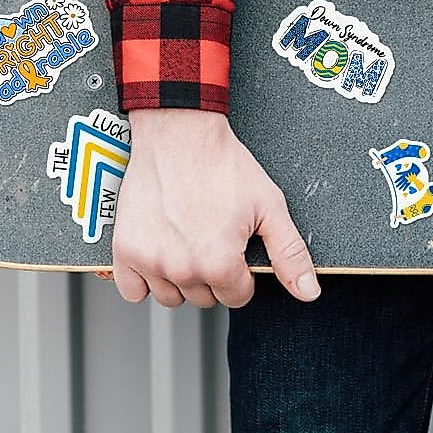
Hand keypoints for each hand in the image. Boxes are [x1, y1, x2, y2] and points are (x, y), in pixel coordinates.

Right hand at [106, 107, 319, 308]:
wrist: (180, 135)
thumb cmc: (222, 165)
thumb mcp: (270, 206)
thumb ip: (290, 254)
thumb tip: (308, 291)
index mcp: (219, 262)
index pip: (237, 296)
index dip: (242, 272)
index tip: (236, 247)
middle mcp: (182, 268)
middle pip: (205, 298)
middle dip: (213, 274)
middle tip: (213, 237)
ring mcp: (149, 261)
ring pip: (170, 297)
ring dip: (181, 279)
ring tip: (188, 242)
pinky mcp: (124, 251)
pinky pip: (132, 290)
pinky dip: (144, 278)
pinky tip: (160, 252)